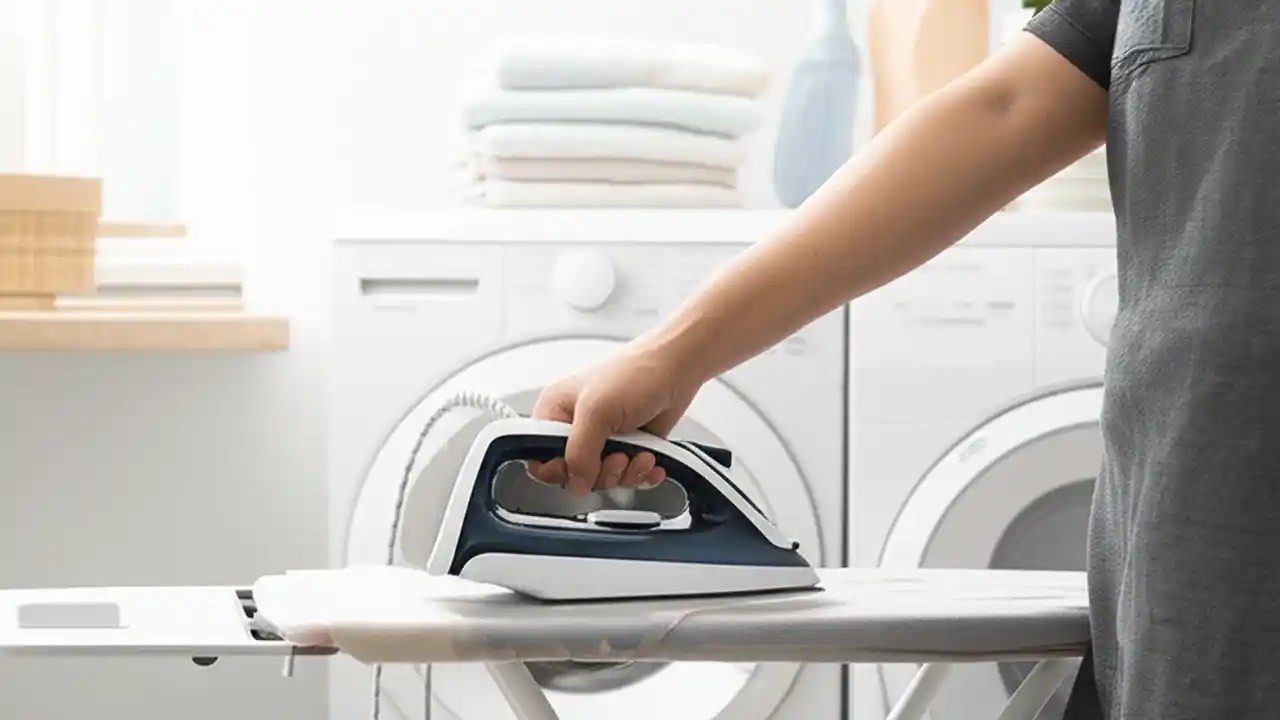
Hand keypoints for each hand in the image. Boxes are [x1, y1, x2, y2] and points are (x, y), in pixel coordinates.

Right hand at [530, 340, 697, 495]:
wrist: (678, 367)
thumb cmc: (637, 373)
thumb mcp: (598, 411)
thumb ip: (580, 452)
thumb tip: (576, 483)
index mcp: (556, 411)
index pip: (538, 455)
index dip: (556, 470)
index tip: (578, 470)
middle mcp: (577, 426)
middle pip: (574, 474)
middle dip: (601, 473)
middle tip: (618, 457)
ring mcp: (604, 438)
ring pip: (603, 478)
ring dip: (625, 473)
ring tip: (639, 453)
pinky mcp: (629, 446)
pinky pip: (628, 475)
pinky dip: (641, 473)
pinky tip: (650, 459)